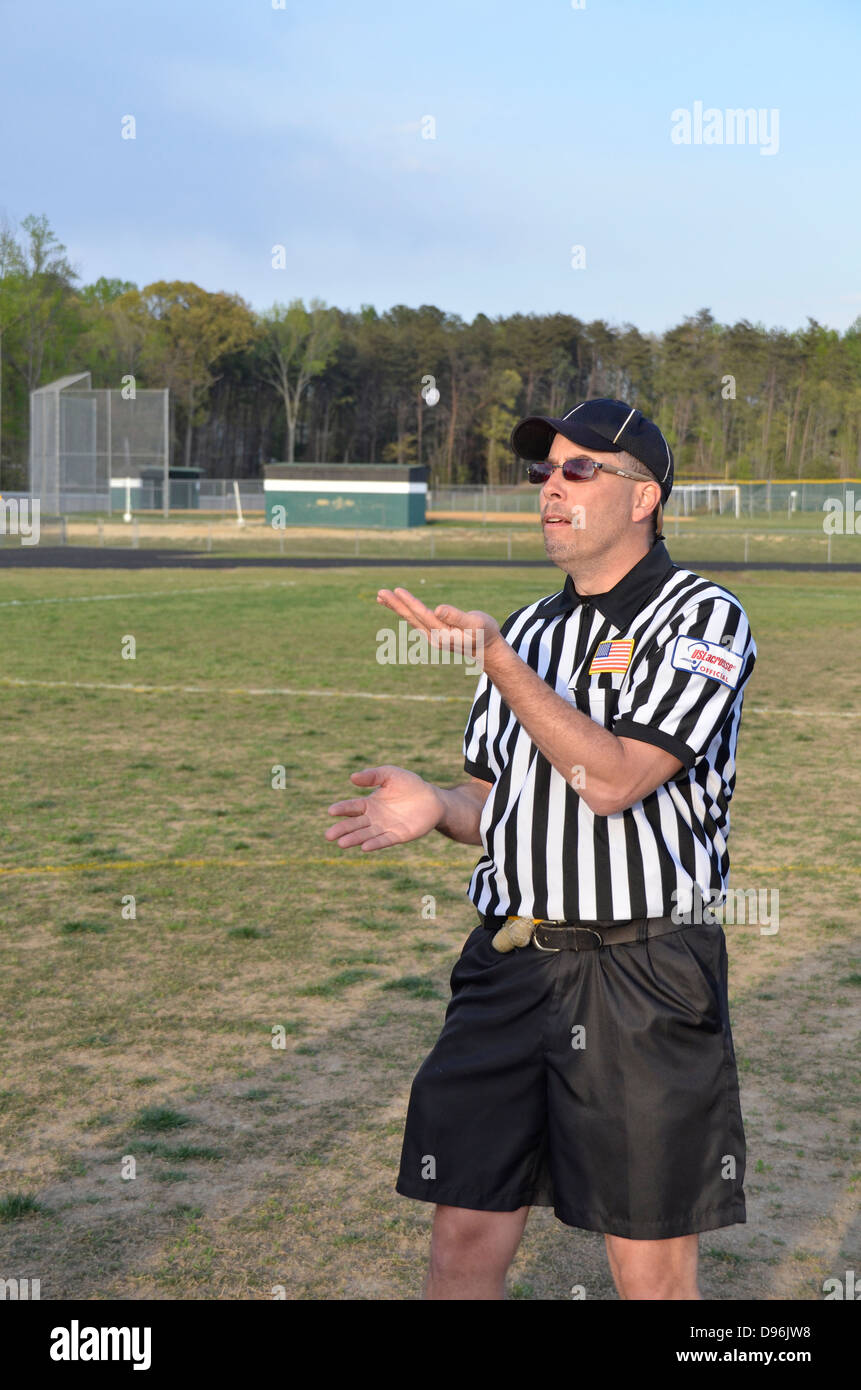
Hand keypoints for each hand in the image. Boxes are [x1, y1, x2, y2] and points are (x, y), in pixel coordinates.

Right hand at [325, 765, 444, 851]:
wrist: (432, 799)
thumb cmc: (409, 784)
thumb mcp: (390, 774)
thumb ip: (373, 775)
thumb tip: (352, 777)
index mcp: (370, 803)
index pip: (352, 807)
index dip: (341, 809)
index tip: (331, 811)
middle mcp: (374, 818)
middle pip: (355, 825)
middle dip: (342, 829)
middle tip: (328, 835)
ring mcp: (385, 828)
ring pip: (366, 835)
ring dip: (354, 839)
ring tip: (341, 844)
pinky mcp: (398, 836)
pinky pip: (384, 841)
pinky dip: (374, 844)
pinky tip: (364, 847)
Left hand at [375, 587, 500, 667]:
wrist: (486, 649)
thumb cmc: (484, 632)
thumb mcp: (475, 623)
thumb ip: (457, 616)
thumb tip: (437, 609)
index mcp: (444, 634)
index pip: (423, 615)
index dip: (410, 603)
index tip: (397, 591)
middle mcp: (433, 637)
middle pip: (411, 617)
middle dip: (395, 604)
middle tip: (380, 593)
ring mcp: (431, 637)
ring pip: (410, 619)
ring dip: (396, 607)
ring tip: (380, 596)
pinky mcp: (431, 634)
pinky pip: (414, 620)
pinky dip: (404, 611)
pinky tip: (397, 605)